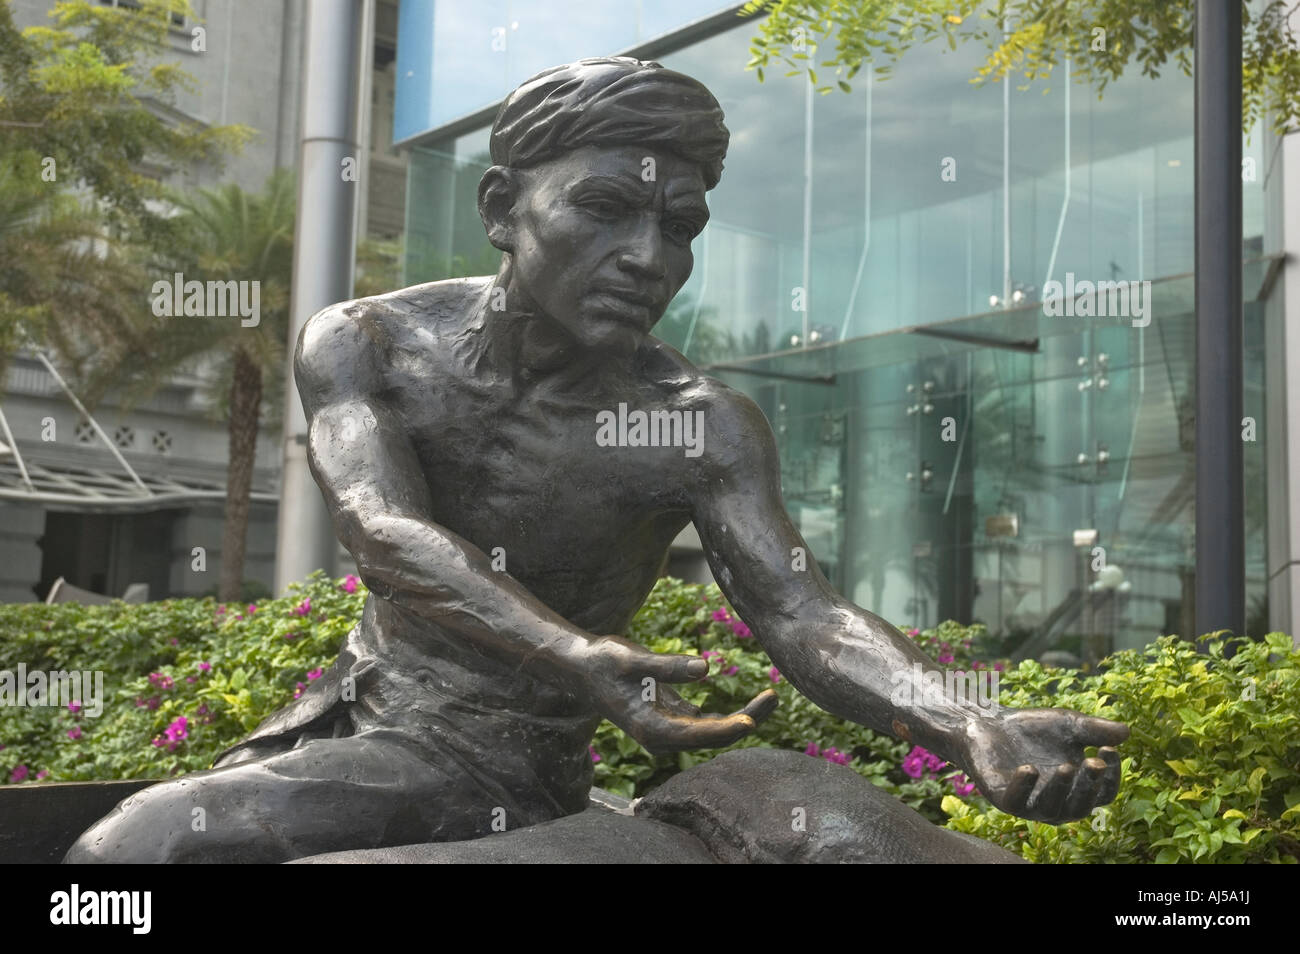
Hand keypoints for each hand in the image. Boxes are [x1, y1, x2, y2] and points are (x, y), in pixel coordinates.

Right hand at [584, 635, 777, 753]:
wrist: (582, 669)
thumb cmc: (604, 662)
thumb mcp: (632, 659)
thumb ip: (668, 666)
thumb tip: (706, 668)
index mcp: (652, 728)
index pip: (698, 734)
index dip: (727, 728)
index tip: (752, 719)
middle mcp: (662, 736)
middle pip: (713, 736)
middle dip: (746, 720)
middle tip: (774, 698)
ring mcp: (668, 729)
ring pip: (713, 730)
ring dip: (742, 718)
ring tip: (771, 698)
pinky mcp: (671, 718)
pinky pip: (706, 723)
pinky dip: (729, 715)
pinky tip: (754, 704)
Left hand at [957, 708, 1128, 822]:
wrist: (989, 723)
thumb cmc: (1033, 729)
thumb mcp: (1068, 725)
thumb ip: (1095, 729)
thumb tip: (1126, 732)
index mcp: (1076, 789)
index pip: (1103, 794)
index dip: (1111, 777)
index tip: (1110, 750)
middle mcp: (1056, 803)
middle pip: (1080, 807)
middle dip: (1088, 786)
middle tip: (1093, 762)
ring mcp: (1029, 803)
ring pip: (1051, 810)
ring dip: (1060, 790)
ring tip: (1065, 767)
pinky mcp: (1002, 798)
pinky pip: (1016, 802)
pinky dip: (1024, 788)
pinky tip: (1029, 769)